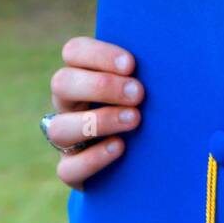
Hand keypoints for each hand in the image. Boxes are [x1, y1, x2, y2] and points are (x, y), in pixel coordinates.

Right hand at [49, 36, 143, 190]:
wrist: (143, 154)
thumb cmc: (144, 103)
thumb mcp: (141, 82)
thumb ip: (141, 70)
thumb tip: (165, 54)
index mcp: (81, 72)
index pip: (73, 52)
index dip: (98, 55)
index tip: (131, 64)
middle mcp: (66, 103)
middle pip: (61, 83)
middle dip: (101, 86)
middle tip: (138, 93)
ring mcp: (65, 138)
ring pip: (59, 128)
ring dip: (99, 121)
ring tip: (134, 119)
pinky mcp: (70, 170)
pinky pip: (68, 168)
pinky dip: (93, 158)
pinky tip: (119, 147)